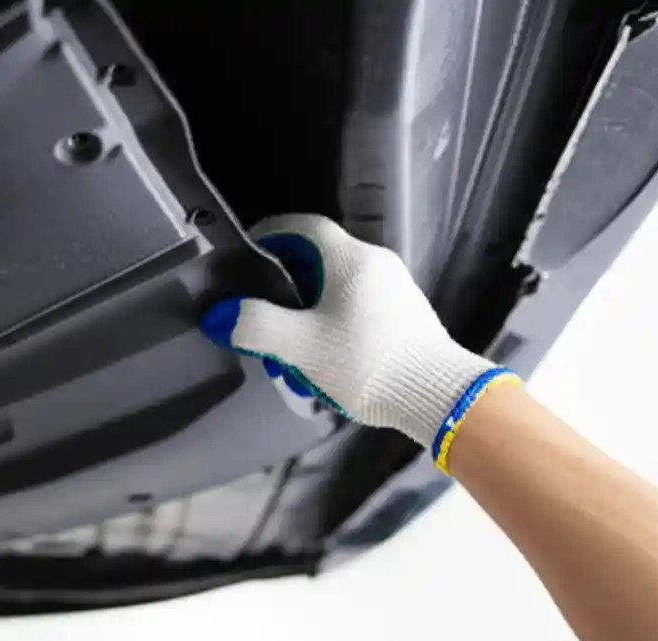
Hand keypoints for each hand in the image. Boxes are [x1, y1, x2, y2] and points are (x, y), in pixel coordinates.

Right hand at [200, 214, 513, 449]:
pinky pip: (356, 314)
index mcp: (350, 259)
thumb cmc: (368, 363)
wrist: (437, 397)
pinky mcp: (404, 320)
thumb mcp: (299, 346)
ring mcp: (394, 293)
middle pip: (316, 263)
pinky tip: (323, 367)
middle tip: (261, 318)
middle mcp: (376, 266)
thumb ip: (254, 326)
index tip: (246, 253)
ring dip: (306, 319)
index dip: (270, 234)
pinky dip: (331, 332)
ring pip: (335, 293)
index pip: (302, 226)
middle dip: (283, 291)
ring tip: (290, 357)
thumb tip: (220, 315)